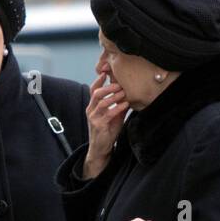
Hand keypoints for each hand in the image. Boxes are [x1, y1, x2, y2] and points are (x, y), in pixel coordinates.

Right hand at [83, 64, 128, 178]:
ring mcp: (93, 118)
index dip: (99, 80)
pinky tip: (125, 105)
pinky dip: (117, 108)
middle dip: (108, 87)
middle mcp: (91, 110)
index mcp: (93, 106)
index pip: (94, 89)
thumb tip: (128, 95)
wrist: (101, 149)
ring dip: (114, 96)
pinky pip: (108, 114)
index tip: (107, 72)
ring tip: (124, 92)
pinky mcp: (98, 125)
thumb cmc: (107, 131)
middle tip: (119, 83)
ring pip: (102, 102)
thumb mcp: (113, 116)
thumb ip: (118, 105)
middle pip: (97, 93)